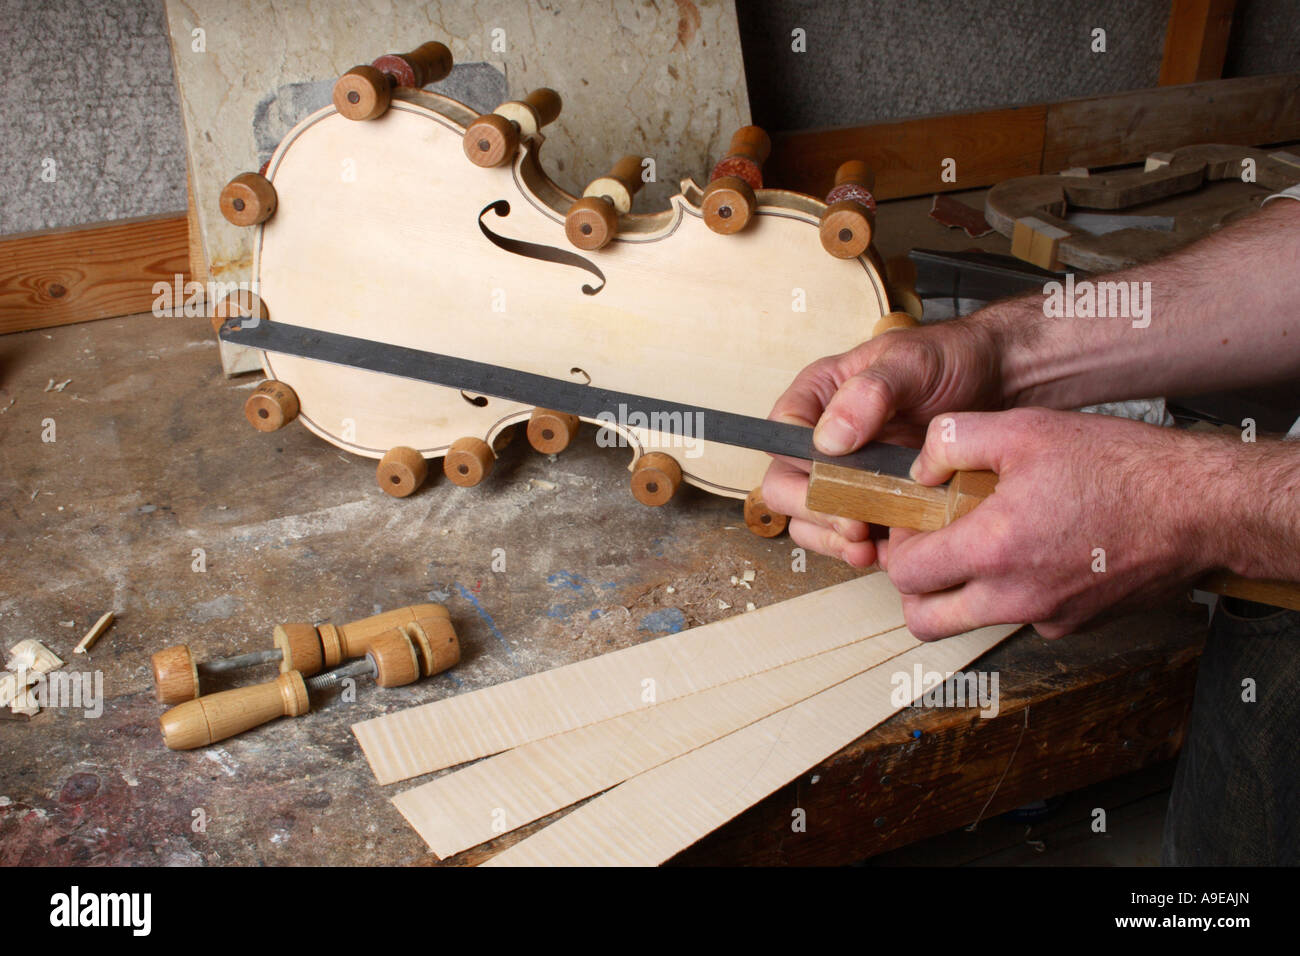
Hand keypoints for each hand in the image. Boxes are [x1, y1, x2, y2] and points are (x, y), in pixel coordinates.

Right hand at [761, 319, 1005, 566]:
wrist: (1004, 383)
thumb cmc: (953, 360)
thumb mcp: (911, 362)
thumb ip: (869, 393)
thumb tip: (827, 441)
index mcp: (819, 397)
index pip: (781, 436)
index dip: (796, 465)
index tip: (827, 482)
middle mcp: (824, 438)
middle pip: (785, 486)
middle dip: (813, 512)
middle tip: (852, 525)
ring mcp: (848, 474)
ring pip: (810, 519)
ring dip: (831, 540)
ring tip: (866, 548)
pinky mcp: (876, 502)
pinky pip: (850, 538)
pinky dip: (863, 551)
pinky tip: (888, 552)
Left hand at [880, 407, 1216, 639]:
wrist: (1201, 508)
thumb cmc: (1121, 466)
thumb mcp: (1025, 428)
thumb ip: (953, 441)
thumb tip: (919, 469)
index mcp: (993, 549)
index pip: (905, 573)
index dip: (899, 546)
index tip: (913, 523)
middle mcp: (1015, 597)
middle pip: (925, 620)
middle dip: (915, 587)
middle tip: (931, 547)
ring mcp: (1046, 617)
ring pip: (972, 621)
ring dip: (962, 591)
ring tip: (984, 541)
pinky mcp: (1076, 624)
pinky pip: (1024, 618)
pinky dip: (1015, 592)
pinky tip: (1036, 548)